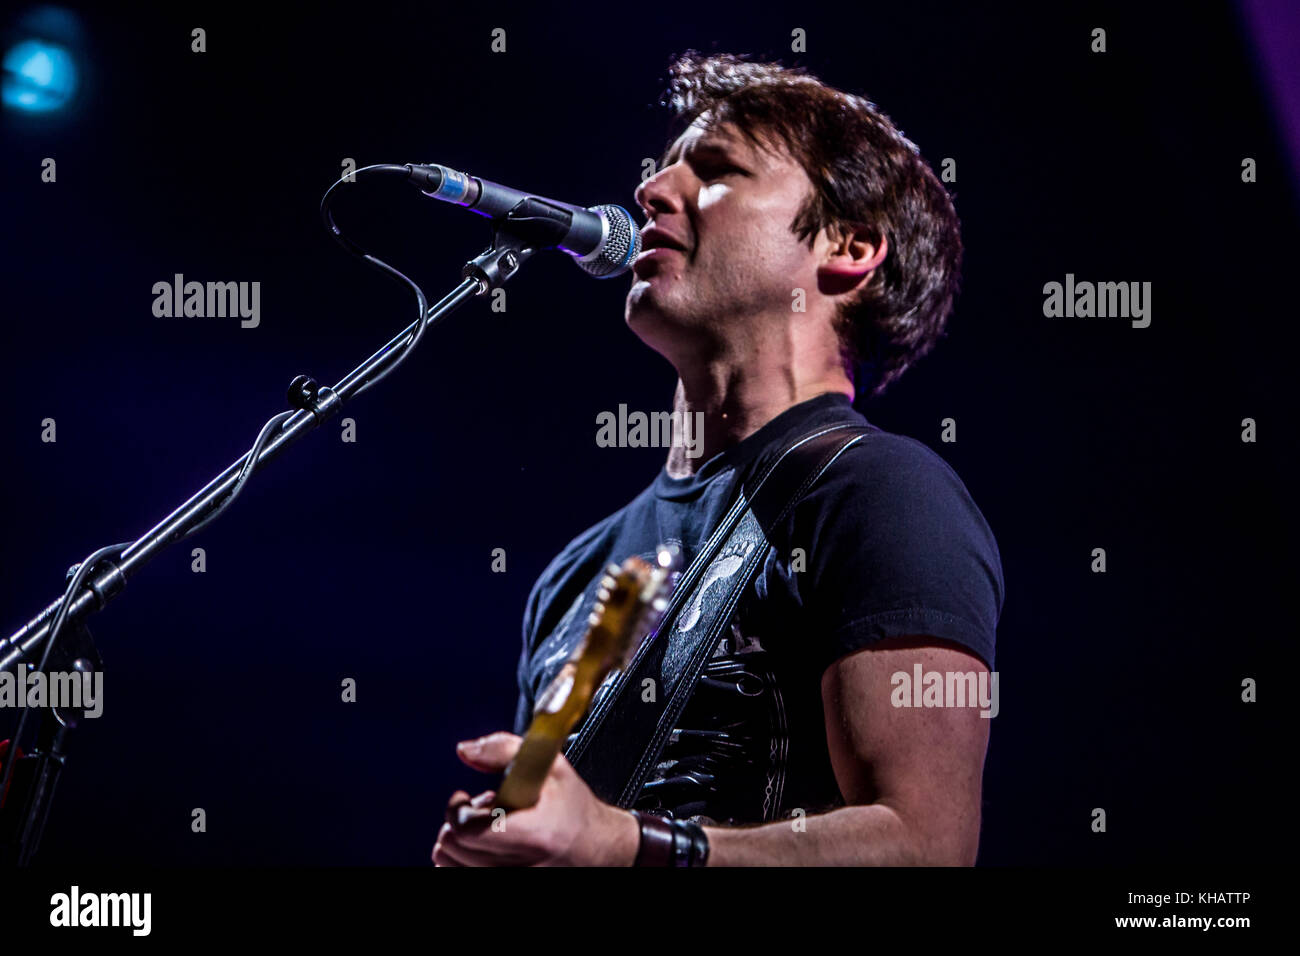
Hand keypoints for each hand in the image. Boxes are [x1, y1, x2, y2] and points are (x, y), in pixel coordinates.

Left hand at [432, 731, 638, 866]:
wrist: (597, 849)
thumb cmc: (574, 809)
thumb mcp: (551, 767)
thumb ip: (504, 750)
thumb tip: (465, 750)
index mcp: (535, 835)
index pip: (468, 830)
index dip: (458, 809)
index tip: (464, 798)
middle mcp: (522, 866)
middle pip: (454, 847)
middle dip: (460, 821)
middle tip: (486, 809)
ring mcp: (511, 880)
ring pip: (451, 863)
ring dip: (462, 840)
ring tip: (488, 827)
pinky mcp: (504, 887)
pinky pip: (459, 874)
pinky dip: (464, 857)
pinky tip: (485, 844)